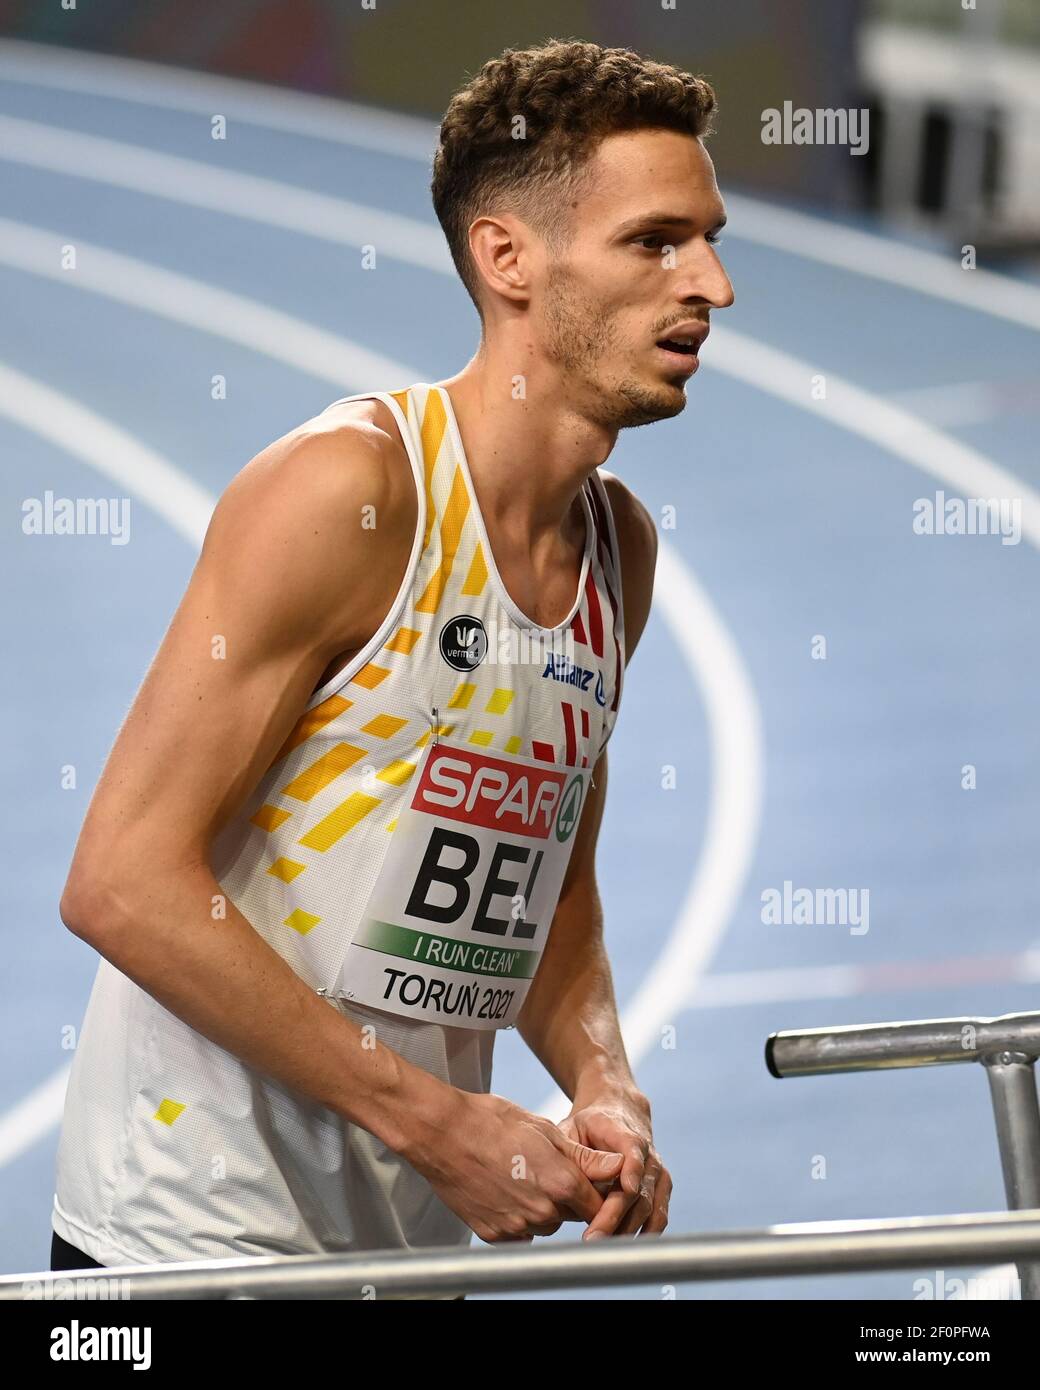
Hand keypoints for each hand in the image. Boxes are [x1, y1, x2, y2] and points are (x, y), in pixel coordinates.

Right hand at [407, 1090, 625, 1243]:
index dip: (596, 1192)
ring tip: (521, 1174)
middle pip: (571, 1215)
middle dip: (568, 1197)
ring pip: (546, 1224)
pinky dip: (518, 1216)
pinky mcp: (494, 1235)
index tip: (588, 1180)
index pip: (597, 1204)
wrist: (443, 1133)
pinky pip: (520, 1232)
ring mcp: (516, 1226)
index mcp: (561, 1182)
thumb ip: (584, 1157)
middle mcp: (542, 1211)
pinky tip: (504, 1189)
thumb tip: (618, 1166)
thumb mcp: (544, 1130)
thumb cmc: (492, 1122)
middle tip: (546, 1168)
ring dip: (543, 1207)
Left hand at [556, 1093, 670, 1238]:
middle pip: (637, 1188)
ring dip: (627, 1230)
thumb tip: (576, 1182)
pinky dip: (645, 1234)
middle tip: (593, 1238)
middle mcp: (647, 1153)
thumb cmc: (589, 1126)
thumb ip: (575, 1155)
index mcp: (622, 1131)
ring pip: (648, 1206)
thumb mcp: (572, 1129)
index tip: (626, 1186)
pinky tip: (625, 1249)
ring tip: (603, 1248)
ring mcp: (657, 1171)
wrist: (618, 1114)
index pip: (632, 1148)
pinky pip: (659, 1216)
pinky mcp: (662, 1188)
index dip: (631, 1167)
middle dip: (615, 1216)